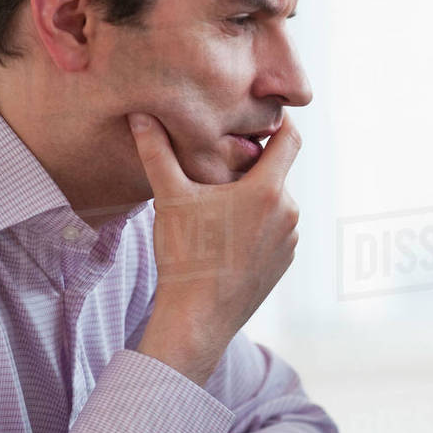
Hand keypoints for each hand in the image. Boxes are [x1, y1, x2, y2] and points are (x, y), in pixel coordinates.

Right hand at [129, 113, 300, 385]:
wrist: (198, 318)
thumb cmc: (185, 256)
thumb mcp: (169, 198)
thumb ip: (157, 152)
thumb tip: (140, 114)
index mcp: (268, 189)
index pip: (291, 139)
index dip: (278, 123)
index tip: (259, 117)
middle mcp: (289, 211)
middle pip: (276, 173)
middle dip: (251, 167)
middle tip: (218, 167)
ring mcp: (291, 239)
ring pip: (275, 203)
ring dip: (253, 199)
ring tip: (218, 206)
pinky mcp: (285, 261)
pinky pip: (275, 230)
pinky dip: (256, 225)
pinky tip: (226, 236)